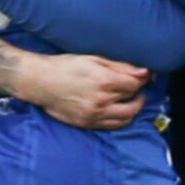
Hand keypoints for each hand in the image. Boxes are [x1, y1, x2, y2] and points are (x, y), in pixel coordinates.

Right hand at [18, 52, 149, 131]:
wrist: (40, 82)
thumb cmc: (65, 67)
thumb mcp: (93, 59)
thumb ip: (119, 66)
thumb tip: (143, 72)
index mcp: (104, 80)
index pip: (135, 84)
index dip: (143, 79)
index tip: (144, 76)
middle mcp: (101, 100)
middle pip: (134, 104)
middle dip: (140, 96)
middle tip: (138, 90)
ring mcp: (94, 115)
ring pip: (125, 118)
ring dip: (132, 110)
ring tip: (129, 101)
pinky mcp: (87, 124)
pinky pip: (111, 126)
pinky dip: (119, 120)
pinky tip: (117, 111)